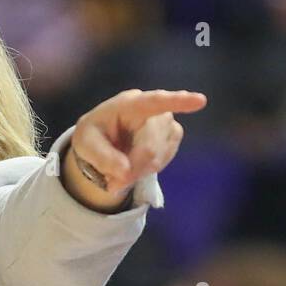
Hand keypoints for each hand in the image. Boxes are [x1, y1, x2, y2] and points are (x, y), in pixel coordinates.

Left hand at [63, 89, 206, 211]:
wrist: (102, 142)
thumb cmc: (93, 136)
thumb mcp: (85, 144)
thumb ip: (102, 157)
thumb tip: (125, 171)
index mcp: (129, 104)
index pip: (154, 101)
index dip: (177, 101)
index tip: (200, 101)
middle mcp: (152, 110)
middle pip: (150, 146)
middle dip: (132, 169)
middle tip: (113, 184)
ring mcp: (166, 123)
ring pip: (158, 156)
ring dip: (137, 171)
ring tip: (118, 172)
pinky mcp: (172, 137)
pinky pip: (163, 160)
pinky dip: (147, 170)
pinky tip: (134, 165)